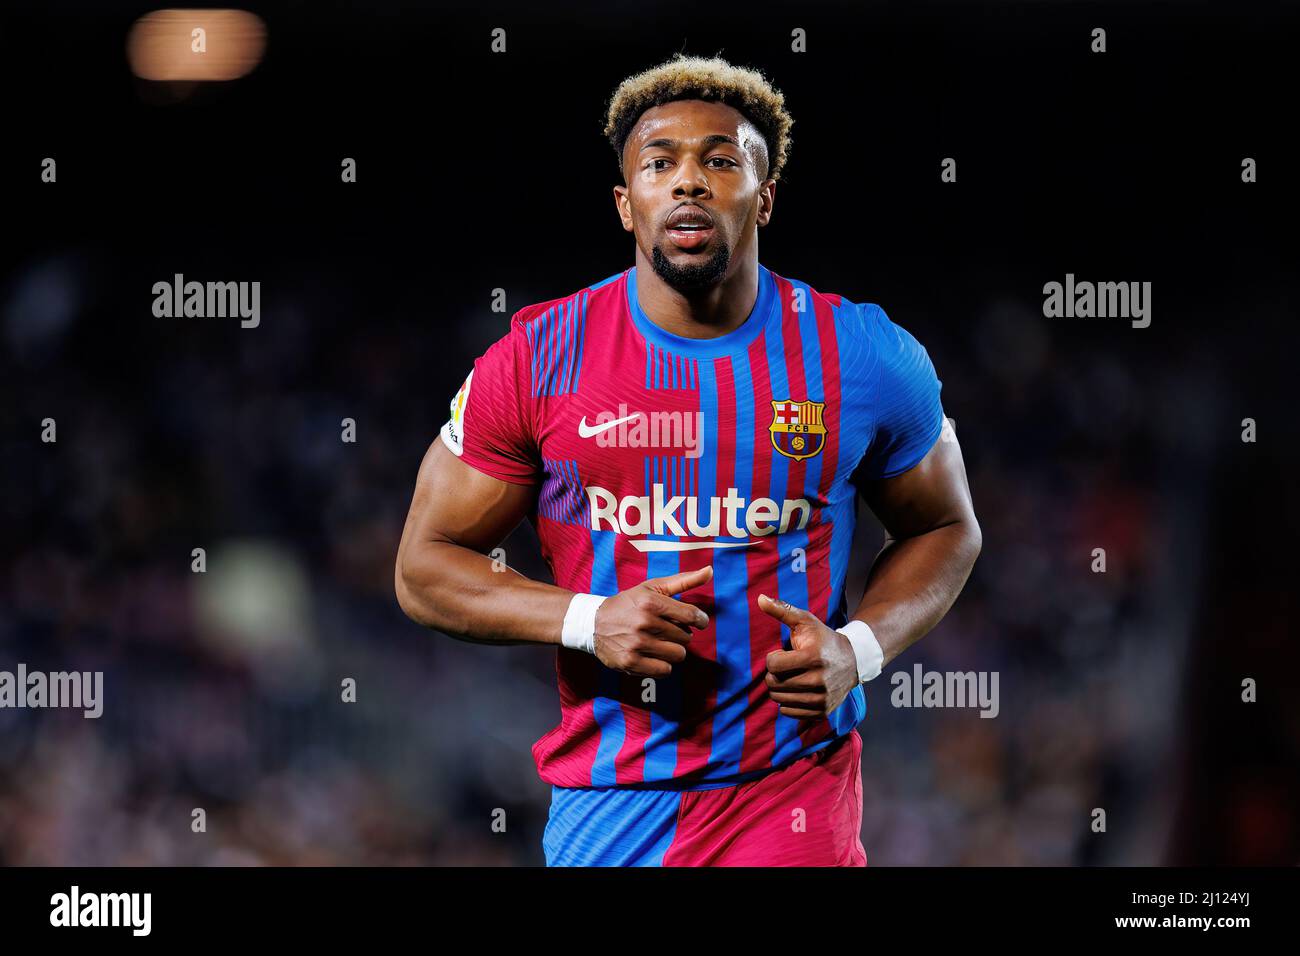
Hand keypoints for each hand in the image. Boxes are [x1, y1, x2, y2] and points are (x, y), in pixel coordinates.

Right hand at [592, 566, 712, 676]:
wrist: (592, 623)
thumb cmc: (628, 604)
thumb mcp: (652, 588)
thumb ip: (683, 581)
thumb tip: (710, 570)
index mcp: (650, 603)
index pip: (691, 615)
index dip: (700, 620)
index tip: (699, 622)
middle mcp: (644, 623)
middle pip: (685, 637)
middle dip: (680, 634)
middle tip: (666, 630)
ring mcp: (637, 644)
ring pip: (678, 655)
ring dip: (672, 650)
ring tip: (659, 643)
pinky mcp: (630, 662)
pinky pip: (665, 671)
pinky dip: (663, 665)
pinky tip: (653, 655)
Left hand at [757, 593, 858, 718]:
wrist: (853, 661)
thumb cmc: (823, 639)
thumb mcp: (805, 621)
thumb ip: (782, 609)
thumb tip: (760, 598)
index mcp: (813, 657)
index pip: (773, 665)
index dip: (773, 658)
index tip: (783, 653)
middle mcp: (819, 680)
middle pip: (774, 684)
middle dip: (773, 674)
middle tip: (785, 667)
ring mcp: (822, 698)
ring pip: (779, 700)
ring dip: (779, 689)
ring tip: (790, 678)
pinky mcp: (822, 711)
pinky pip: (789, 713)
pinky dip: (786, 703)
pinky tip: (795, 690)